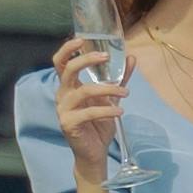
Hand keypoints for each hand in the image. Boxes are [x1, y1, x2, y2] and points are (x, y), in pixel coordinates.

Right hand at [50, 34, 128, 182]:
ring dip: (108, 89)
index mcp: (69, 87)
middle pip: (68, 70)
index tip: (82, 39)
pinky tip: (120, 112)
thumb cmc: (99, 124)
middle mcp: (63, 95)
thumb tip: (131, 57)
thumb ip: (118, 79)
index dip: (68, 49)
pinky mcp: (68, 124)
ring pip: (84, 91)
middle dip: (87, 60)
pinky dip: (107, 110)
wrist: (95, 153)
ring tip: (126, 92)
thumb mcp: (111, 99)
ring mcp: (64, 110)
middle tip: (106, 58)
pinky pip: (89, 112)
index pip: (60, 62)